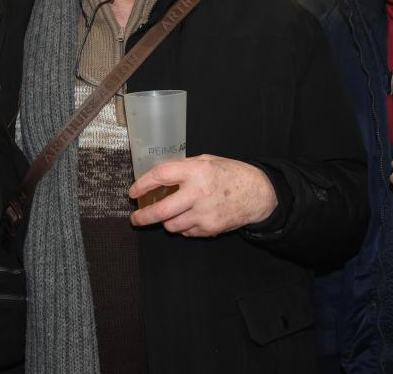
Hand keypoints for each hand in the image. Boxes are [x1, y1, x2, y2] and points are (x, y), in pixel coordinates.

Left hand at [128, 155, 278, 236]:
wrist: (258, 194)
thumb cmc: (232, 174)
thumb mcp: (207, 161)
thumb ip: (184, 167)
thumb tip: (160, 177)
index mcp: (197, 171)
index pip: (161, 176)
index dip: (143, 184)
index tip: (134, 192)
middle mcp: (198, 193)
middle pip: (161, 210)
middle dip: (144, 217)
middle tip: (136, 218)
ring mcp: (204, 214)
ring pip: (171, 225)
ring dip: (167, 221)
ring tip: (171, 214)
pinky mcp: (210, 229)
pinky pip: (187, 232)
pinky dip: (184, 226)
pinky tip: (192, 217)